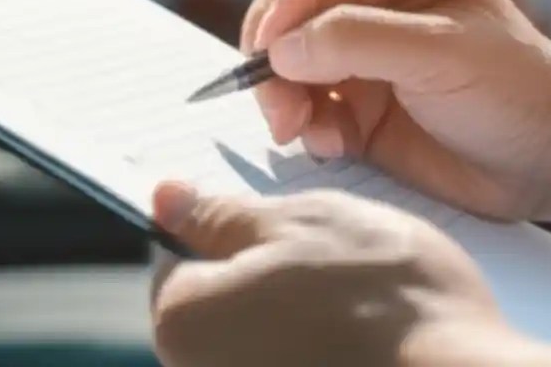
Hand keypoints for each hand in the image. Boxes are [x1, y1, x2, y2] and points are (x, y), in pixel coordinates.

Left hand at [149, 181, 515, 366]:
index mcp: (183, 321)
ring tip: (362, 300)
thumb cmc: (385, 302)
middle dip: (269, 274)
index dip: (231, 228)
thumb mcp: (301, 224)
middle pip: (222, 305)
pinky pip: (301, 361)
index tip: (279, 224)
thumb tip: (165, 199)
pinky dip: (328, 350)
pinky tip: (371, 341)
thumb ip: (223, 214)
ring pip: (266, 337)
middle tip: (332, 256)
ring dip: (302, 315)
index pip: (177, 256)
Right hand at [240, 0, 550, 220]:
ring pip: (286, 63)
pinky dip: (307, 128)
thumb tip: (279, 50)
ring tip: (296, 129)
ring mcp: (362, 57)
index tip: (274, 38)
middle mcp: (373, 1)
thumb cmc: (516, 91)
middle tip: (271, 92)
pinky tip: (334, 145)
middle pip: (288, 7)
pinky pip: (305, 109)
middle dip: (272, 50)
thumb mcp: (439, 53)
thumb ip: (356, 40)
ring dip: (281, 95)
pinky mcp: (357, 109)